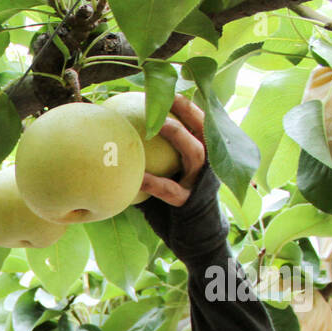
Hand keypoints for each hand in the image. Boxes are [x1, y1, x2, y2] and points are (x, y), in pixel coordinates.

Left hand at [136, 95, 228, 261]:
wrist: (197, 243)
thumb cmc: (176, 211)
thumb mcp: (167, 182)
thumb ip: (153, 164)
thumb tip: (121, 147)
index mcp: (205, 157)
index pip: (201, 124)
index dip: (189, 104)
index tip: (171, 87)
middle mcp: (210, 166)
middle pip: (204, 129)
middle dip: (187, 109)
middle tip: (167, 95)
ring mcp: (203, 183)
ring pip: (195, 152)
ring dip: (176, 135)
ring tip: (154, 125)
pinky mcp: (192, 203)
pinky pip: (170, 190)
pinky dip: (152, 182)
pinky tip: (135, 178)